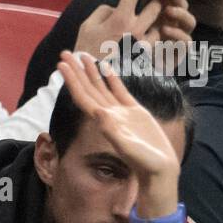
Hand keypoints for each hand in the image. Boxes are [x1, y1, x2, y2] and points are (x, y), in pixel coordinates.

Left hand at [56, 50, 180, 196]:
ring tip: (82, 55)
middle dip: (76, 71)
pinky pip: (120, 90)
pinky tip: (106, 67)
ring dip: (91, 72)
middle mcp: (109, 115)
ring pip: (102, 87)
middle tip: (65, 53)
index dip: (72, 80)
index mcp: (104, 121)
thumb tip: (98, 113)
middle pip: (89, 88)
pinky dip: (112, 78)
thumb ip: (113, 131)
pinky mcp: (135, 112)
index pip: (83, 96)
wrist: (159, 170)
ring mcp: (121, 112)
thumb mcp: (128, 147)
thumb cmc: (144, 163)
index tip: (62, 64)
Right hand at [74, 0, 194, 68]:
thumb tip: (117, 7)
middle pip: (156, 5)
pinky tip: (140, 45)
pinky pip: (157, 42)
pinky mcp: (147, 56)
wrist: (87, 77)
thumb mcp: (88, 25)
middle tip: (146, 4)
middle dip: (153, 2)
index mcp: (121, 18)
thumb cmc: (85, 50)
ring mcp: (144, 44)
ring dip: (153, 23)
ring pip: (160, 23)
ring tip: (139, 30)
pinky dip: (151, 39)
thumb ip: (105, 10)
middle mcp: (136, 29)